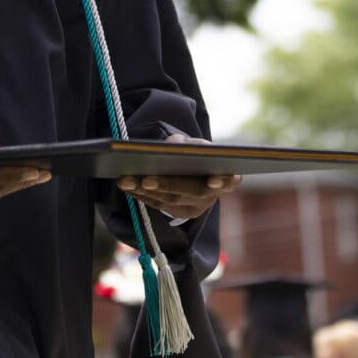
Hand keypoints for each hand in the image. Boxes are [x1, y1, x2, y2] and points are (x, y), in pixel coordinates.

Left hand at [116, 134, 241, 221]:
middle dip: (167, 185)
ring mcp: (196, 208)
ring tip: (125, 180)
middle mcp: (213, 195)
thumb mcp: (195, 144)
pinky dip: (142, 194)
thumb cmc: (197, 154)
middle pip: (192, 192)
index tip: (213, 180)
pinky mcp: (180, 213)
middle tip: (146, 179)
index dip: (224, 181)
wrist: (194, 169)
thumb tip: (171, 146)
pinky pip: (159, 205)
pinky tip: (127, 185)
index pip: (231, 180)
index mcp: (226, 176)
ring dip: (145, 190)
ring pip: (171, 201)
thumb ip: (187, 143)